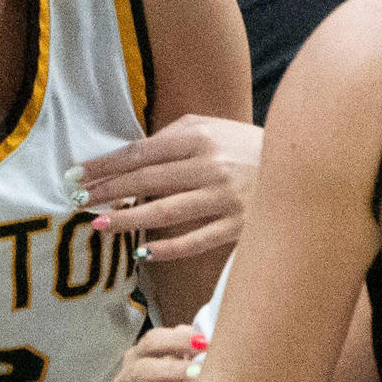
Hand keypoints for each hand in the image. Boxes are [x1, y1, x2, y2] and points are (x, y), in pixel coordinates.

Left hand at [77, 116, 258, 265]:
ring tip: (99, 225)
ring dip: (127, 221)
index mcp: (200, 137)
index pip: (139, 152)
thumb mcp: (214, 128)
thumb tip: (132, 155)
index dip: (104, 165)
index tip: (76, 175)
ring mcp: (224, 199)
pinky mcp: (237, 227)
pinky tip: (142, 253)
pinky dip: (166, 249)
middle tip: (76, 201)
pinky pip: (194, 241)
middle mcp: (209, 166)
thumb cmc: (248, 148)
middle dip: (106, 192)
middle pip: (145, 181)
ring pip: (164, 213)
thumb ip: (175, 135)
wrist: (304, 169)